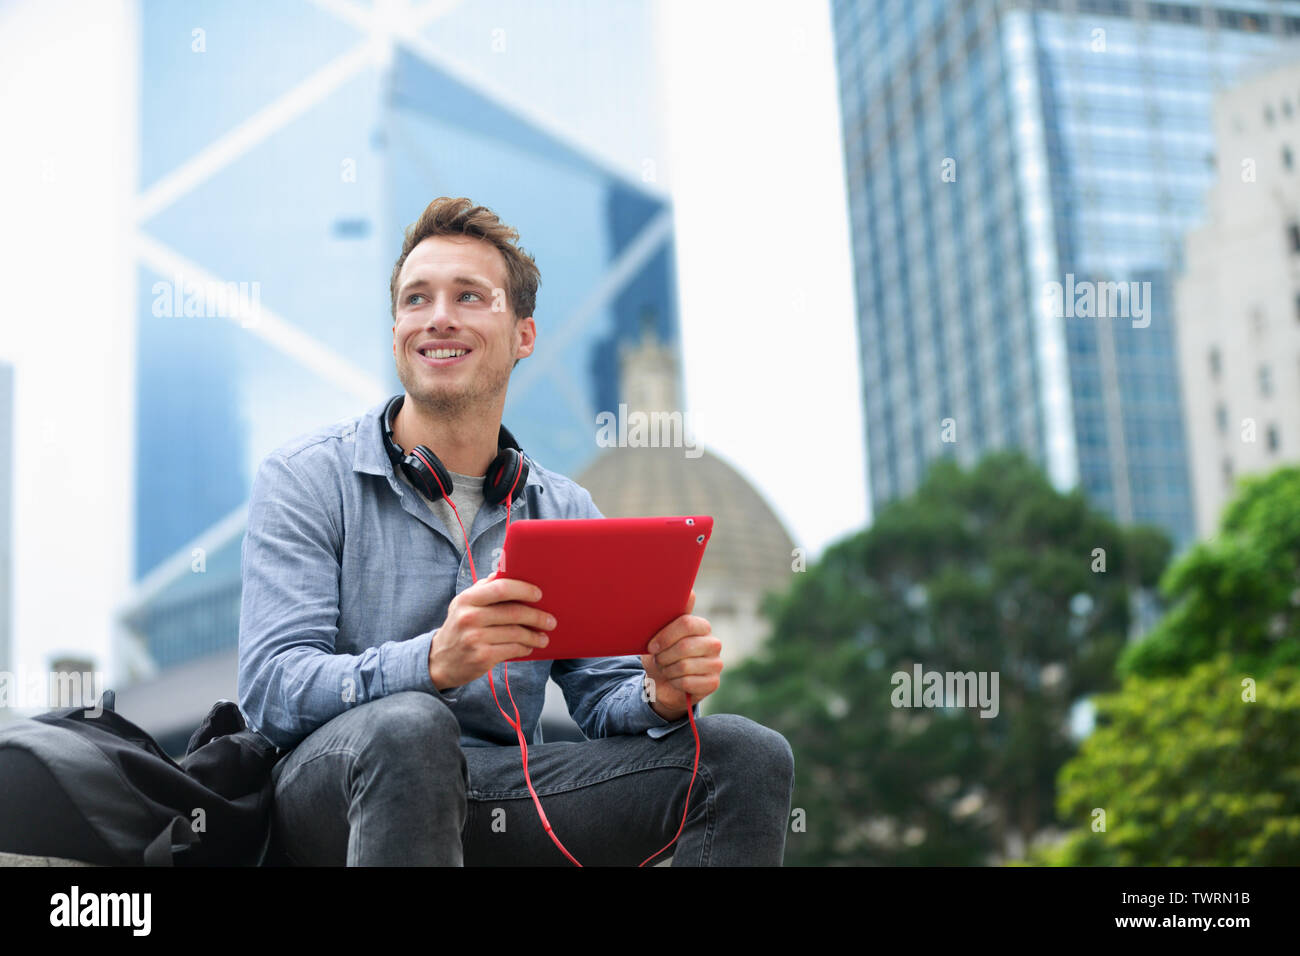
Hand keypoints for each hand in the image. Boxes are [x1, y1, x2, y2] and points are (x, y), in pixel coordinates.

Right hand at [428, 571, 555, 689]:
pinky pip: (512, 650)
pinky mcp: (481, 657)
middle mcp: (469, 617)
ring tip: (544, 637)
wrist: (439, 660)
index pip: (501, 588)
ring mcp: (474, 638)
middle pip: (513, 613)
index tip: (538, 594)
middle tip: (550, 620)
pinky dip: (524, 648)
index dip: (523, 589)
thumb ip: (484, 588)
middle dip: (536, 616)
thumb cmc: (459, 627)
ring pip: (516, 633)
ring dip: (534, 635)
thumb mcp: (464, 604)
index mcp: (467, 599)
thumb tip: (506, 571)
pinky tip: (529, 647)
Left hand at [640, 589, 721, 719]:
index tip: (651, 646)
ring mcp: (716, 663)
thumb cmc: (661, 653)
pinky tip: (675, 681)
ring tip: (666, 669)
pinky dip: (675, 683)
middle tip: (658, 660)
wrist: (662, 683)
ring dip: (668, 670)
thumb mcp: (660, 632)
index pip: (687, 623)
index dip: (665, 636)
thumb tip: (690, 591)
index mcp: (701, 626)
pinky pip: (688, 683)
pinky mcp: (714, 682)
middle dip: (664, 656)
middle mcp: (713, 643)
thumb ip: (671, 612)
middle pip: (684, 646)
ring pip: (684, 666)